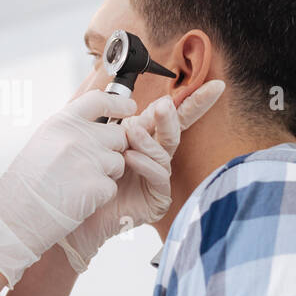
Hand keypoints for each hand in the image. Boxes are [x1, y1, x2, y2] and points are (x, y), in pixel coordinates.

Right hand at [0, 88, 135, 287]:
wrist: (13, 217)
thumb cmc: (25, 184)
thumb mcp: (42, 144)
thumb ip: (70, 132)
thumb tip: (98, 128)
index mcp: (61, 123)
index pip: (98, 100)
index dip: (118, 104)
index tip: (129, 108)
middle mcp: (76, 137)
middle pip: (117, 135)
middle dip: (112, 150)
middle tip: (90, 166)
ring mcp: (87, 161)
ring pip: (119, 163)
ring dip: (106, 175)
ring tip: (79, 185)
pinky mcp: (95, 186)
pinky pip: (112, 187)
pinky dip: (100, 196)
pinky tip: (78, 199)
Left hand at [55, 80, 224, 272]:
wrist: (79, 209)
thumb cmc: (89, 174)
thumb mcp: (103, 140)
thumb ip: (123, 122)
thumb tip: (141, 109)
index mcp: (147, 138)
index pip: (175, 116)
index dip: (195, 101)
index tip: (216, 85)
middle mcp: (156, 156)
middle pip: (176, 131)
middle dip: (173, 116)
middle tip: (163, 106)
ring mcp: (158, 177)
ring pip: (164, 152)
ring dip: (148, 141)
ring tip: (131, 132)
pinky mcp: (158, 197)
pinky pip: (157, 176)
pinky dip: (144, 164)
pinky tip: (131, 158)